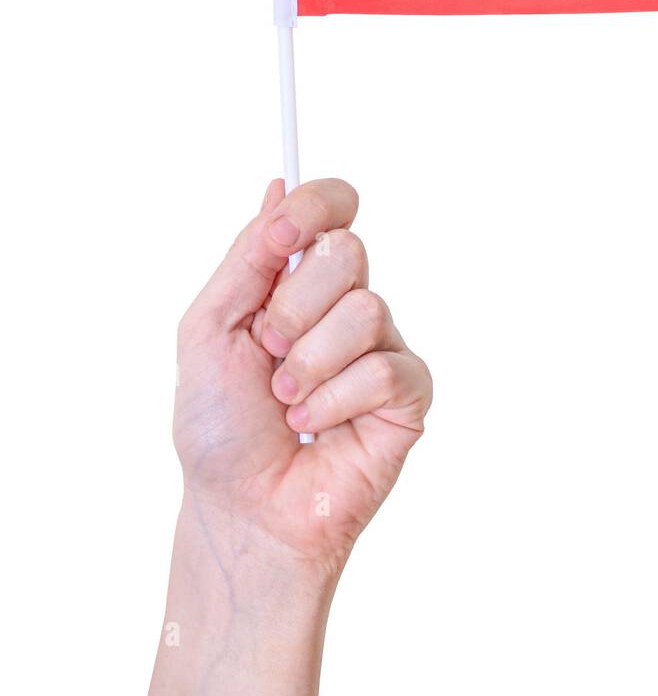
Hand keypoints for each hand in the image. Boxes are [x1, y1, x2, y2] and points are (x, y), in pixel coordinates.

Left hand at [174, 178, 432, 578]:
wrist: (242, 509)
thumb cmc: (220, 429)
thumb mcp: (209, 329)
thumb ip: (248, 257)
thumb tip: (279, 186)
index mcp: (297, 282)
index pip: (332, 208)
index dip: (315, 208)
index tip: (279, 241)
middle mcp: (345, 305)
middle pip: (349, 251)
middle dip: (293, 310)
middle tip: (269, 354)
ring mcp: (380, 347)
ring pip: (367, 310)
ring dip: (310, 365)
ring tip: (290, 403)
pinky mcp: (409, 394)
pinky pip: (386, 367)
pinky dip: (336, 402)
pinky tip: (320, 429)